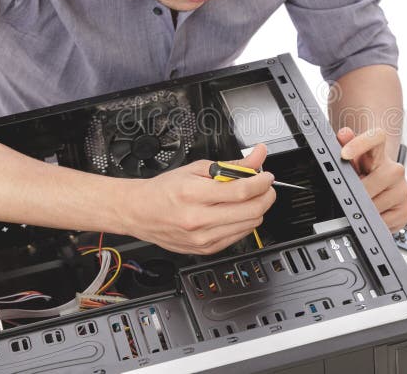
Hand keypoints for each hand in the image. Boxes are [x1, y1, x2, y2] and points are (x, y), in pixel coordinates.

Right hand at [125, 144, 275, 254]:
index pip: (241, 191)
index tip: (267, 176)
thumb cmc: (164, 190)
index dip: (262, 182)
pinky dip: (245, 222)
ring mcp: (203, 238)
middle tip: (264, 186)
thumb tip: (257, 156)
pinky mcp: (206, 249)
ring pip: (249, 225)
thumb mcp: (197, 168)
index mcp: (194, 194)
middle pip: (251, 211)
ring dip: (257, 209)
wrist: (140, 212)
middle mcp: (199, 220)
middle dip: (266, 196)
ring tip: (248, 198)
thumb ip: (231, 165)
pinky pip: (238, 237)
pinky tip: (236, 212)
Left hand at [338, 127, 406, 231]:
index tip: (344, 154)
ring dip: (365, 208)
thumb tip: (344, 134)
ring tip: (361, 204)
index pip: (376, 138)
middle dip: (359, 190)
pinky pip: (384, 219)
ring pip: (378, 202)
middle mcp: (395, 169)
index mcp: (378, 154)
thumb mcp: (352, 164)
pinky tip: (372, 213)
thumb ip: (344, 148)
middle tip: (350, 195)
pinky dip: (373, 220)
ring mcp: (403, 189)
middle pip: (376, 178)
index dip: (360, 143)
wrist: (382, 194)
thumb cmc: (365, 176)